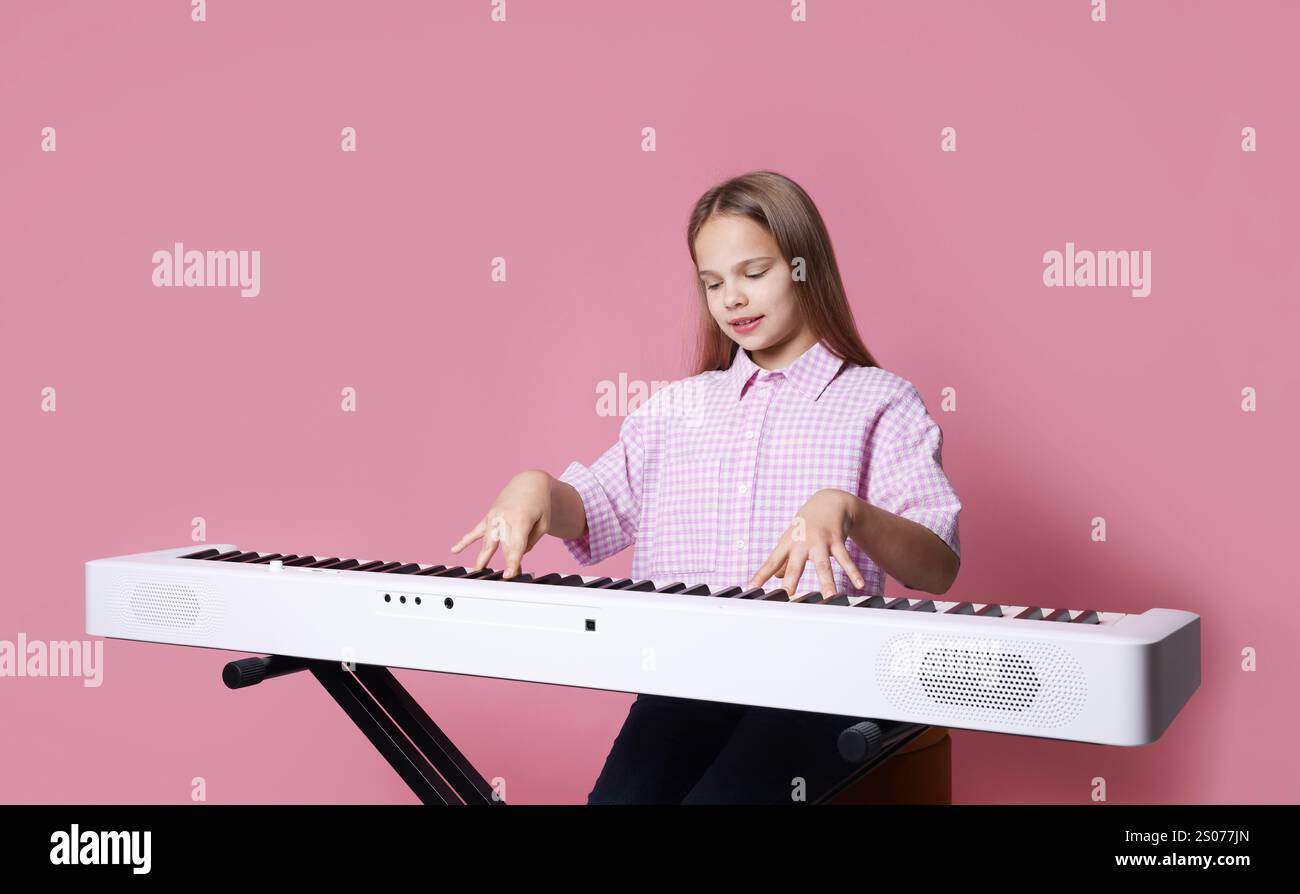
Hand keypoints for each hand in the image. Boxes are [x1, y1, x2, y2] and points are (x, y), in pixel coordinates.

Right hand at [450, 470, 552, 577]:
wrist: (530, 482)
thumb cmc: (540, 504)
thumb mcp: (543, 523)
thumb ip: (530, 541)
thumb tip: (518, 554)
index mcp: (520, 519)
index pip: (516, 547)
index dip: (513, 563)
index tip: (510, 576)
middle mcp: (504, 518)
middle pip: (502, 546)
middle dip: (504, 564)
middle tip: (503, 580)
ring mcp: (494, 517)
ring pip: (487, 541)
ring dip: (482, 558)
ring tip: (477, 572)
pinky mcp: (489, 516)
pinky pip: (475, 530)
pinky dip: (465, 541)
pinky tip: (454, 549)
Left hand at [748, 488, 866, 597]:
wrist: (830, 501)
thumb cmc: (807, 524)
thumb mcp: (792, 538)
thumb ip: (784, 559)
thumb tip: (776, 577)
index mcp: (788, 543)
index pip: (772, 561)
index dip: (761, 575)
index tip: (752, 588)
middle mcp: (802, 543)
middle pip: (795, 566)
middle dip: (791, 582)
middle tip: (788, 597)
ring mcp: (820, 541)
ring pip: (823, 565)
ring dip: (827, 582)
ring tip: (830, 598)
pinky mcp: (836, 540)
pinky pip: (845, 558)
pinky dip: (853, 572)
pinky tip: (859, 584)